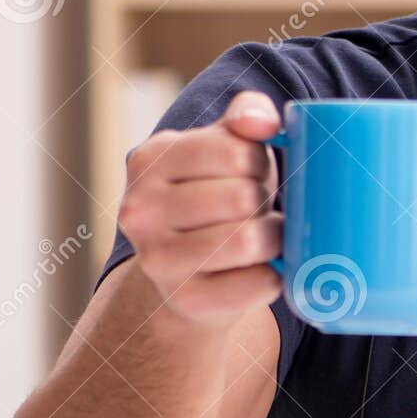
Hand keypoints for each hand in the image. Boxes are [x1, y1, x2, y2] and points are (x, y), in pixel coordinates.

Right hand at [116, 90, 284, 324]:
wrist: (188, 274)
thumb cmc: (216, 198)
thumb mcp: (225, 148)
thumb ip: (246, 116)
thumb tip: (262, 122)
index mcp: (149, 160)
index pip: (237, 151)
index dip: (258, 162)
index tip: (249, 173)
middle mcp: (140, 210)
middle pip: (243, 197)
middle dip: (264, 202)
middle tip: (255, 210)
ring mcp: (157, 260)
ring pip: (249, 240)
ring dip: (274, 238)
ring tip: (265, 236)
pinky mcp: (186, 301)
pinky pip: (258, 283)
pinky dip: (275, 274)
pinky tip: (263, 268)